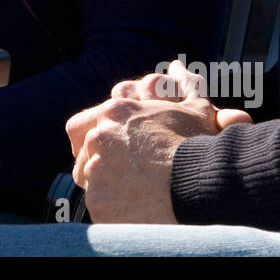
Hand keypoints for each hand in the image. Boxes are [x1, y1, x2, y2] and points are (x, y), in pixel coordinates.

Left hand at [65, 61, 252, 222]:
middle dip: (97, 166)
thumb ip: (184, 85)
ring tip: (132, 197)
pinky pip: (98, 208)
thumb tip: (176, 67)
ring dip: (105, 188)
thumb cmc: (200, 145)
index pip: (78, 126)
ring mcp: (95, 170)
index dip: (90, 141)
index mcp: (114, 113)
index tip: (104, 153)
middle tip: (121, 178)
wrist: (200, 185)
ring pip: (89, 183)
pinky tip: (134, 212)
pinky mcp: (99, 202)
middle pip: (82, 156)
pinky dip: (113, 211)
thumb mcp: (196, 110)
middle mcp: (98, 138)